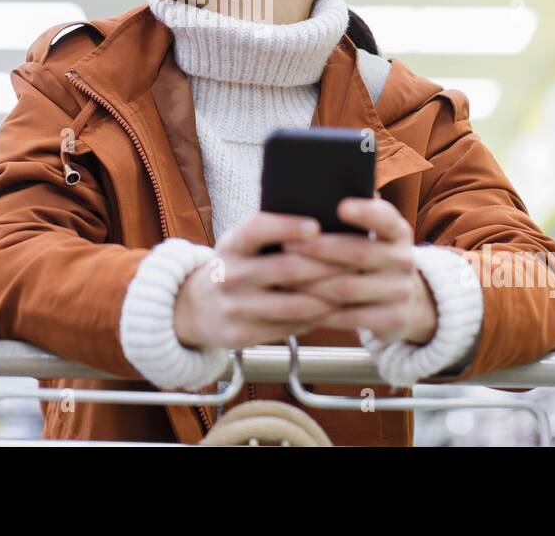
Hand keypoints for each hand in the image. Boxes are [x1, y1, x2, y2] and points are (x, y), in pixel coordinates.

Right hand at [174, 211, 343, 349]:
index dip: (288, 226)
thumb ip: (274, 232)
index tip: (317, 225)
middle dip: (328, 264)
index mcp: (231, 244)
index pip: (258, 228)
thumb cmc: (237, 265)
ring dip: (330, 297)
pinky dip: (316, 318)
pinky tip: (333, 309)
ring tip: (354, 287)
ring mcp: (234, 308)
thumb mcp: (243, 243)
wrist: (196, 307)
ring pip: (295, 305)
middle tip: (358, 259)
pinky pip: (290, 328)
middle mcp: (229, 275)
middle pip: (287, 269)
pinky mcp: (241, 335)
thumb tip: (328, 218)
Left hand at [282, 196, 436, 344]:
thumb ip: (350, 220)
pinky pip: (351, 317)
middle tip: (286, 244)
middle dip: (319, 249)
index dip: (364, 212)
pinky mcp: (394, 319)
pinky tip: (299, 305)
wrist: (406, 300)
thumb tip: (311, 198)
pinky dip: (322, 312)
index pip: (384, 217)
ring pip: (348, 288)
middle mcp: (403, 259)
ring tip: (283, 277)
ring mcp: (401, 290)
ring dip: (312, 283)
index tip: (340, 206)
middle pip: (358, 253)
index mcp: (397, 231)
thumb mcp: (371, 236)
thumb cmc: (371, 258)